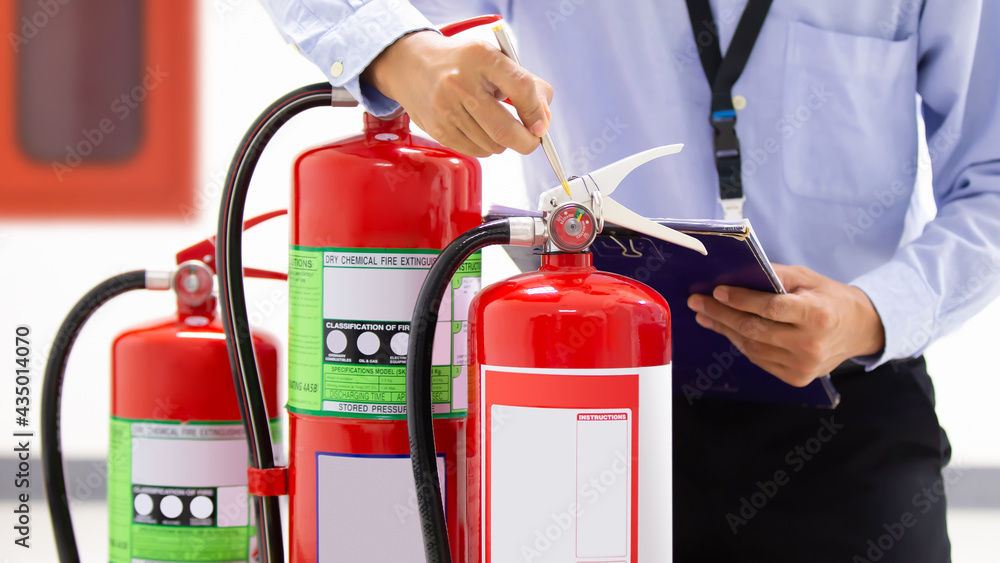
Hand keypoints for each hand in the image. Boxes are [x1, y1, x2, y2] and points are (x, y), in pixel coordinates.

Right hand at [362, 30, 552, 156]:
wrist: (412, 65)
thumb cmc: (462, 63)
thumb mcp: (496, 59)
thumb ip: (528, 86)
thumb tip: (543, 121)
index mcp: (481, 57)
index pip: (521, 87)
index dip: (537, 112)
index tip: (540, 124)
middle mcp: (460, 82)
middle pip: (505, 130)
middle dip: (527, 142)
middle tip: (531, 139)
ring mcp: (446, 108)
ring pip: (493, 145)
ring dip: (503, 142)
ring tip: (494, 122)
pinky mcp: (438, 129)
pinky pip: (476, 151)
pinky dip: (486, 146)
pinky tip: (479, 128)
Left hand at [686, 264, 885, 386]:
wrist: (860, 329)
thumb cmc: (830, 298)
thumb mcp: (808, 278)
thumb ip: (775, 275)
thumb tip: (737, 273)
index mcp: (818, 315)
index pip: (770, 308)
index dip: (740, 300)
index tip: (716, 291)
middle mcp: (810, 344)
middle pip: (755, 329)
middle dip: (721, 314)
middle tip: (697, 303)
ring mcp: (803, 365)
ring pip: (752, 347)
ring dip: (725, 330)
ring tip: (705, 315)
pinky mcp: (797, 378)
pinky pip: (759, 359)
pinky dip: (741, 343)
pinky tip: (726, 329)